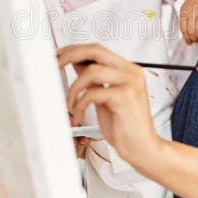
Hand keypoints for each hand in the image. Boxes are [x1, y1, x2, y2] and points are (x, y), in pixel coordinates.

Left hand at [57, 43, 160, 164]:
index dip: (75, 50)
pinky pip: (92, 93)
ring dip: (74, 89)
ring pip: (91, 71)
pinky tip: (78, 115)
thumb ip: (94, 80)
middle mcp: (131, 72)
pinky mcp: (125, 97)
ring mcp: (130, 83)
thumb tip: (77, 64)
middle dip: (70, 55)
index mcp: (128, 70)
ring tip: (70, 105)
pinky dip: (79, 104)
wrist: (142, 148)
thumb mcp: (105, 98)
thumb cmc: (125, 126)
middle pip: (95, 51)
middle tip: (55, 65)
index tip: (58, 55)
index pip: (98, 49)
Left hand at [179, 0, 197, 43]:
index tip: (190, 42)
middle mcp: (192, 11)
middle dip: (195, 39)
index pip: (183, 29)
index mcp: (184, 12)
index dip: (187, 38)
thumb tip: (187, 41)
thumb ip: (186, 24)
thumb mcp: (187, 11)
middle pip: (191, 31)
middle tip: (197, 40)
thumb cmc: (196, 4)